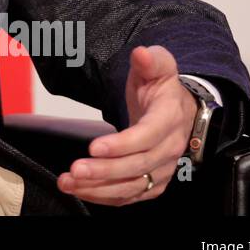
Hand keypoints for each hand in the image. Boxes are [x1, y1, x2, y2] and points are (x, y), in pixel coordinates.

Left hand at [56, 44, 195, 205]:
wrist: (180, 110)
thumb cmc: (162, 88)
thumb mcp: (159, 66)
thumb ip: (149, 60)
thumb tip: (141, 53)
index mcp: (169, 118)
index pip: (147, 136)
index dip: (121, 145)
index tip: (94, 147)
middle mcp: (169, 148)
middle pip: (137, 165)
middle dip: (104, 171)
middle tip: (75, 170)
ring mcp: (162, 169)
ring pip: (132, 185)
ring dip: (99, 188)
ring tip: (69, 182)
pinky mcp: (152, 182)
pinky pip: (130, 195)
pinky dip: (104, 196)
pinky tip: (81, 190)